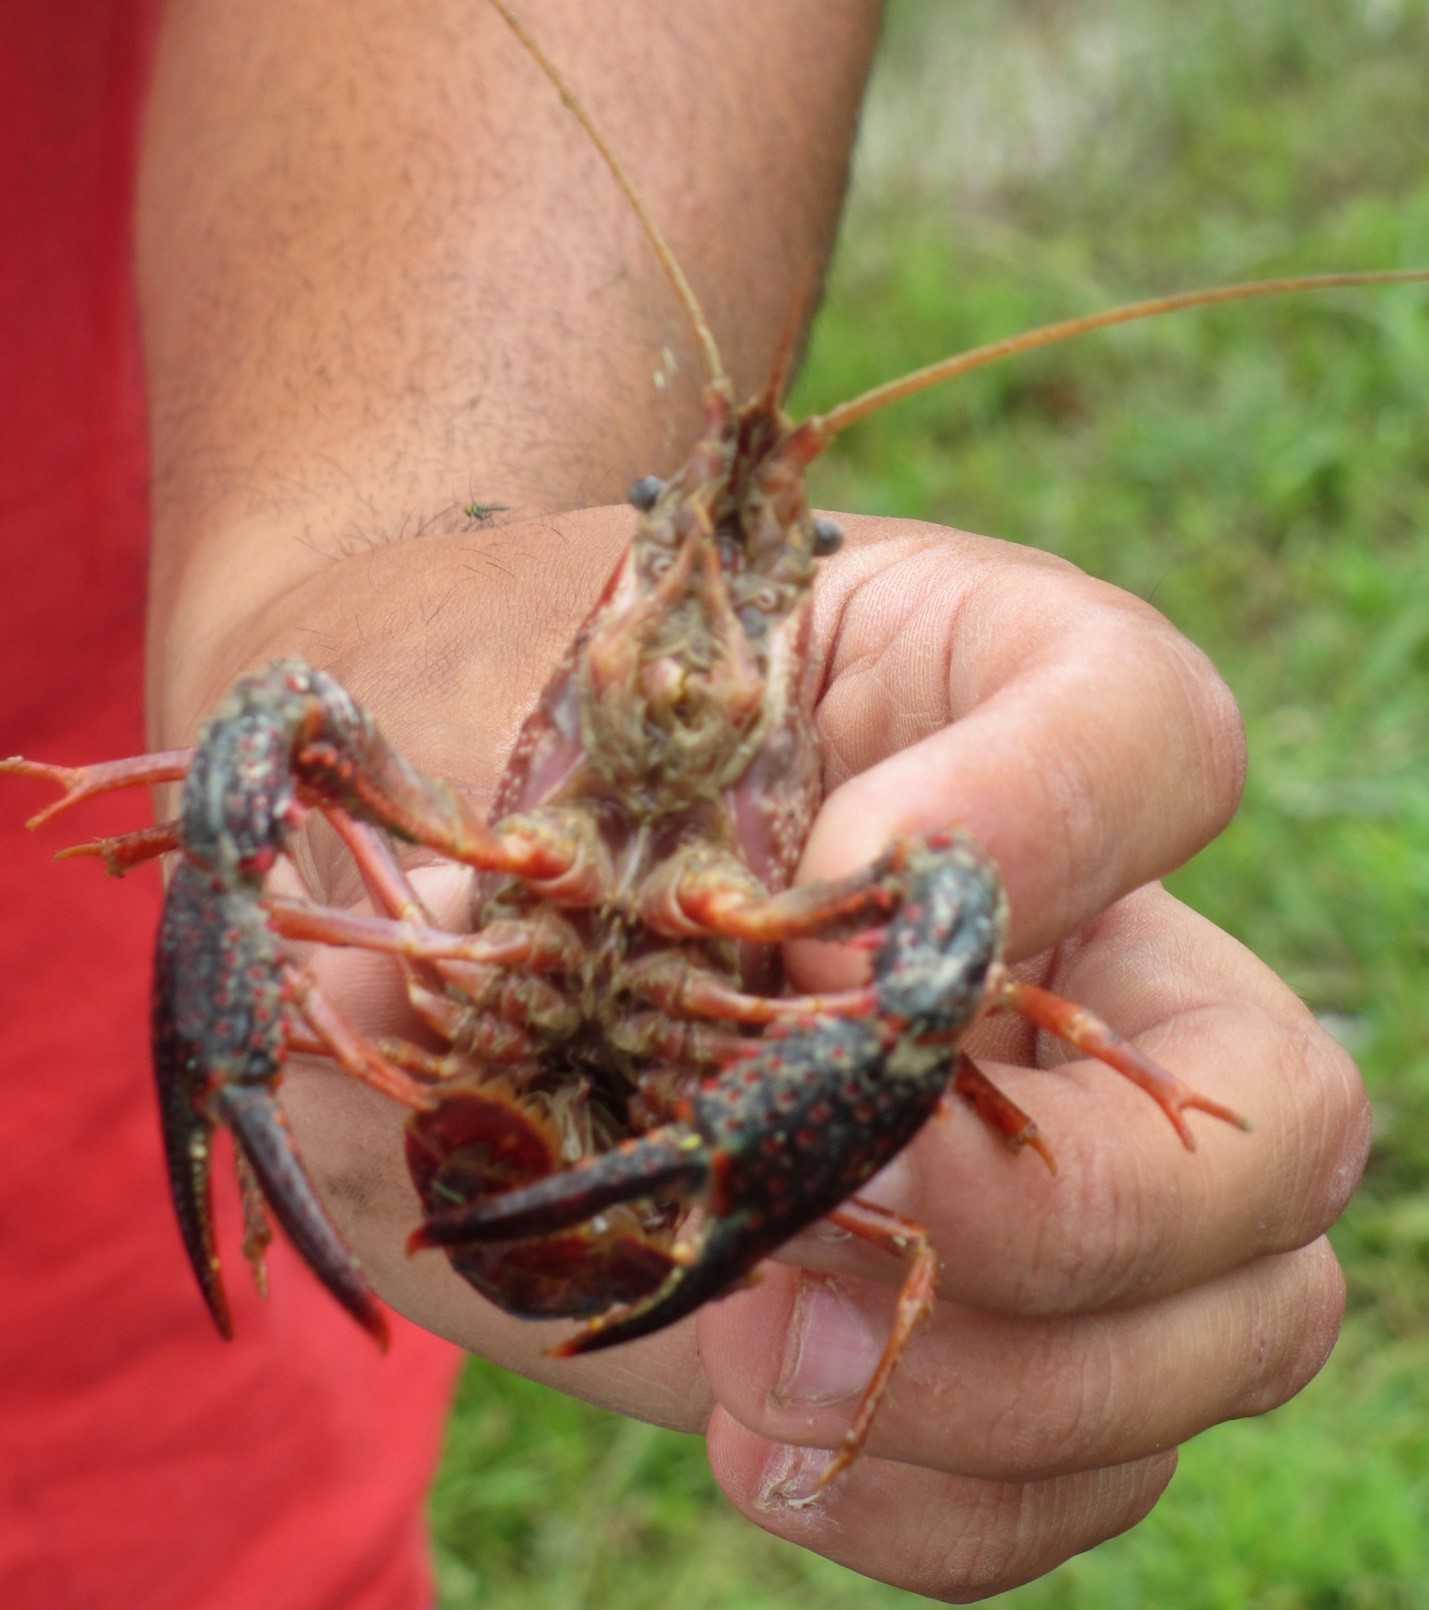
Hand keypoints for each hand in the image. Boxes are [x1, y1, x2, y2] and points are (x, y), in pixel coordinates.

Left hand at [252, 507, 1363, 1600]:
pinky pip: (1095, 1466)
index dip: (1042, 824)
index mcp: (985, 704)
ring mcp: (1062, 1147)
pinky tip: (752, 1426)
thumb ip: (562, 804)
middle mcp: (1079, 939)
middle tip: (837, 1197)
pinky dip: (949, 1495)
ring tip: (750, 1346)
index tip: (816, 885)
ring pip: (1236, 1315)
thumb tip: (599, 966)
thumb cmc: (484, 748)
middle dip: (1071, 1201)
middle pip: (1273, 1104)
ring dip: (1008, 1385)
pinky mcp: (992, 1320)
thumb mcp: (505, 715)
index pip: (1150, 733)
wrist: (445, 906)